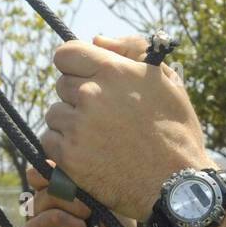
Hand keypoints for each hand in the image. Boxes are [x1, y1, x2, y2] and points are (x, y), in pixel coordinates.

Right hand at [23, 160, 138, 226]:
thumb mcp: (105, 200)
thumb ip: (85, 182)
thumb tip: (60, 165)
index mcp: (55, 194)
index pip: (36, 175)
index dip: (46, 174)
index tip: (67, 182)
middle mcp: (41, 210)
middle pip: (42, 195)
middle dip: (70, 202)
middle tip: (88, 213)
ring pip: (42, 217)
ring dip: (70, 224)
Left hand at [42, 35, 210, 221]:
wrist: (176, 185)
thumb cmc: (176, 133)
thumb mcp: (167, 81)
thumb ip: (132, 50)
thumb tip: (97, 40)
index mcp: (113, 71)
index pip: (66, 53)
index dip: (75, 66)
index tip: (86, 80)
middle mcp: (91, 94)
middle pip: (61, 85)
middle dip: (77, 98)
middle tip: (103, 118)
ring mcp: (78, 126)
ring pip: (55, 114)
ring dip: (70, 124)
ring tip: (99, 140)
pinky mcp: (69, 156)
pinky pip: (49, 141)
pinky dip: (63, 149)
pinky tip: (89, 155)